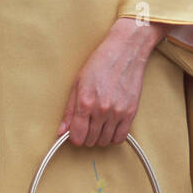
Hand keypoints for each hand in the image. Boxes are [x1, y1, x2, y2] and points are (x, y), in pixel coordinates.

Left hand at [58, 17, 173, 146]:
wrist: (126, 51)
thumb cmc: (100, 63)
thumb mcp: (78, 83)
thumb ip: (69, 110)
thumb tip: (61, 131)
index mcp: (85, 102)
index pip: (77, 136)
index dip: (74, 137)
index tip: (76, 133)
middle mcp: (101, 110)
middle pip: (90, 140)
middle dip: (86, 136)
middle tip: (87, 125)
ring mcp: (118, 112)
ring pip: (105, 141)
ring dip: (99, 137)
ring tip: (99, 124)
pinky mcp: (131, 112)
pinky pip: (120, 138)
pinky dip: (113, 137)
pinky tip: (110, 127)